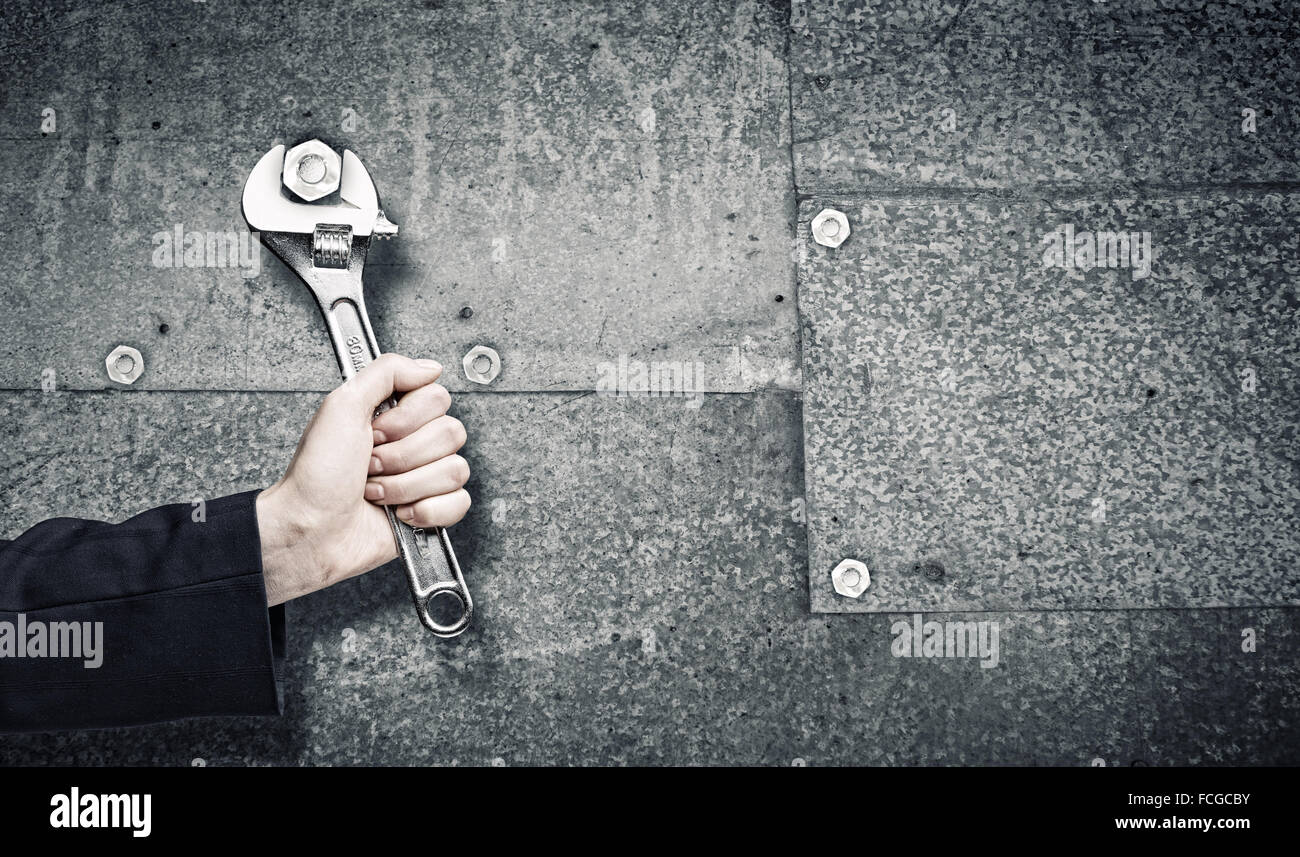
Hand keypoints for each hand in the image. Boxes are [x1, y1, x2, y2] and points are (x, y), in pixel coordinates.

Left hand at [256, 354, 470, 605]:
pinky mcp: (432, 513)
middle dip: (403, 455)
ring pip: (455, 470)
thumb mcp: (342, 405)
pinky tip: (399, 513)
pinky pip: (460, 503)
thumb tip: (429, 367)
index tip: (374, 432)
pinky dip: (427, 511)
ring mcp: (425, 480)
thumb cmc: (316, 474)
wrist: (309, 529)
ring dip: (407, 485)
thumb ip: (387, 372)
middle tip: (370, 464)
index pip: (438, 399)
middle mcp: (414, 445)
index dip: (406, 419)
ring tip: (376, 491)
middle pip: (451, 433)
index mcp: (395, 416)